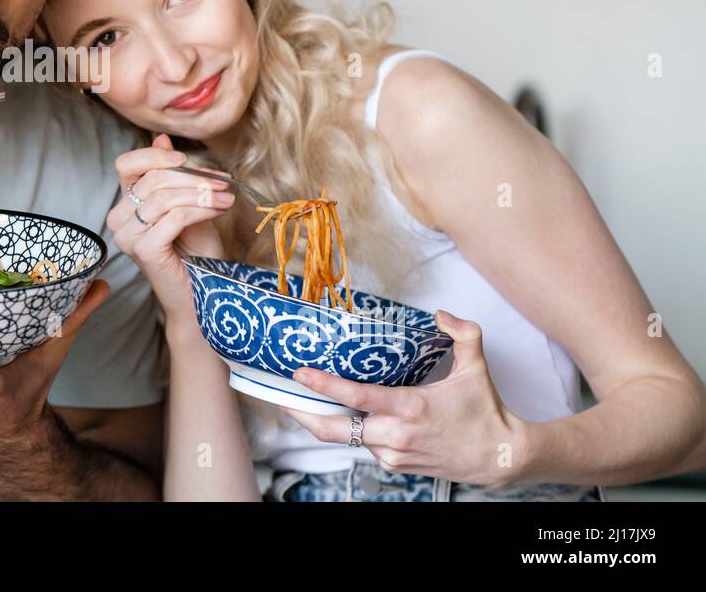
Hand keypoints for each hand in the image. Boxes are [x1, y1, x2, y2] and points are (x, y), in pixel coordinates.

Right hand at [107, 133, 233, 325]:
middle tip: (222, 183)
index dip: (155, 155)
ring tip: (226, 198)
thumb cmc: (196, 253)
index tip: (186, 159)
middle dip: (192, 177)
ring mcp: (128, 237)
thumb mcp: (188, 203)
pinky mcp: (143, 250)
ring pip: (164, 197)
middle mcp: (119, 220)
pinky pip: (173, 217)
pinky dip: (201, 209)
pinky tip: (220, 210)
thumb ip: (173, 175)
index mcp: (126, 205)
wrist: (204, 295)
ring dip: (202, 193)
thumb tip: (161, 138)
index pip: (126, 165)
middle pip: (152, 179)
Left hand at [278, 311, 528, 485]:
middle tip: (279, 396)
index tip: (300, 373)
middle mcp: (395, 435)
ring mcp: (393, 454)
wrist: (500, 458)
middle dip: (302, 413)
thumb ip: (462, 333)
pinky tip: (343, 415)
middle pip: (334, 430)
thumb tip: (441, 314)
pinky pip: (364, 446)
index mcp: (410, 408)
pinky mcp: (395, 465)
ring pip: (347, 438)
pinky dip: (352, 431)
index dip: (323, 385)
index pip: (356, 397)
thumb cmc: (485, 412)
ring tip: (303, 401)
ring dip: (326, 421)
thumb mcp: (477, 367)